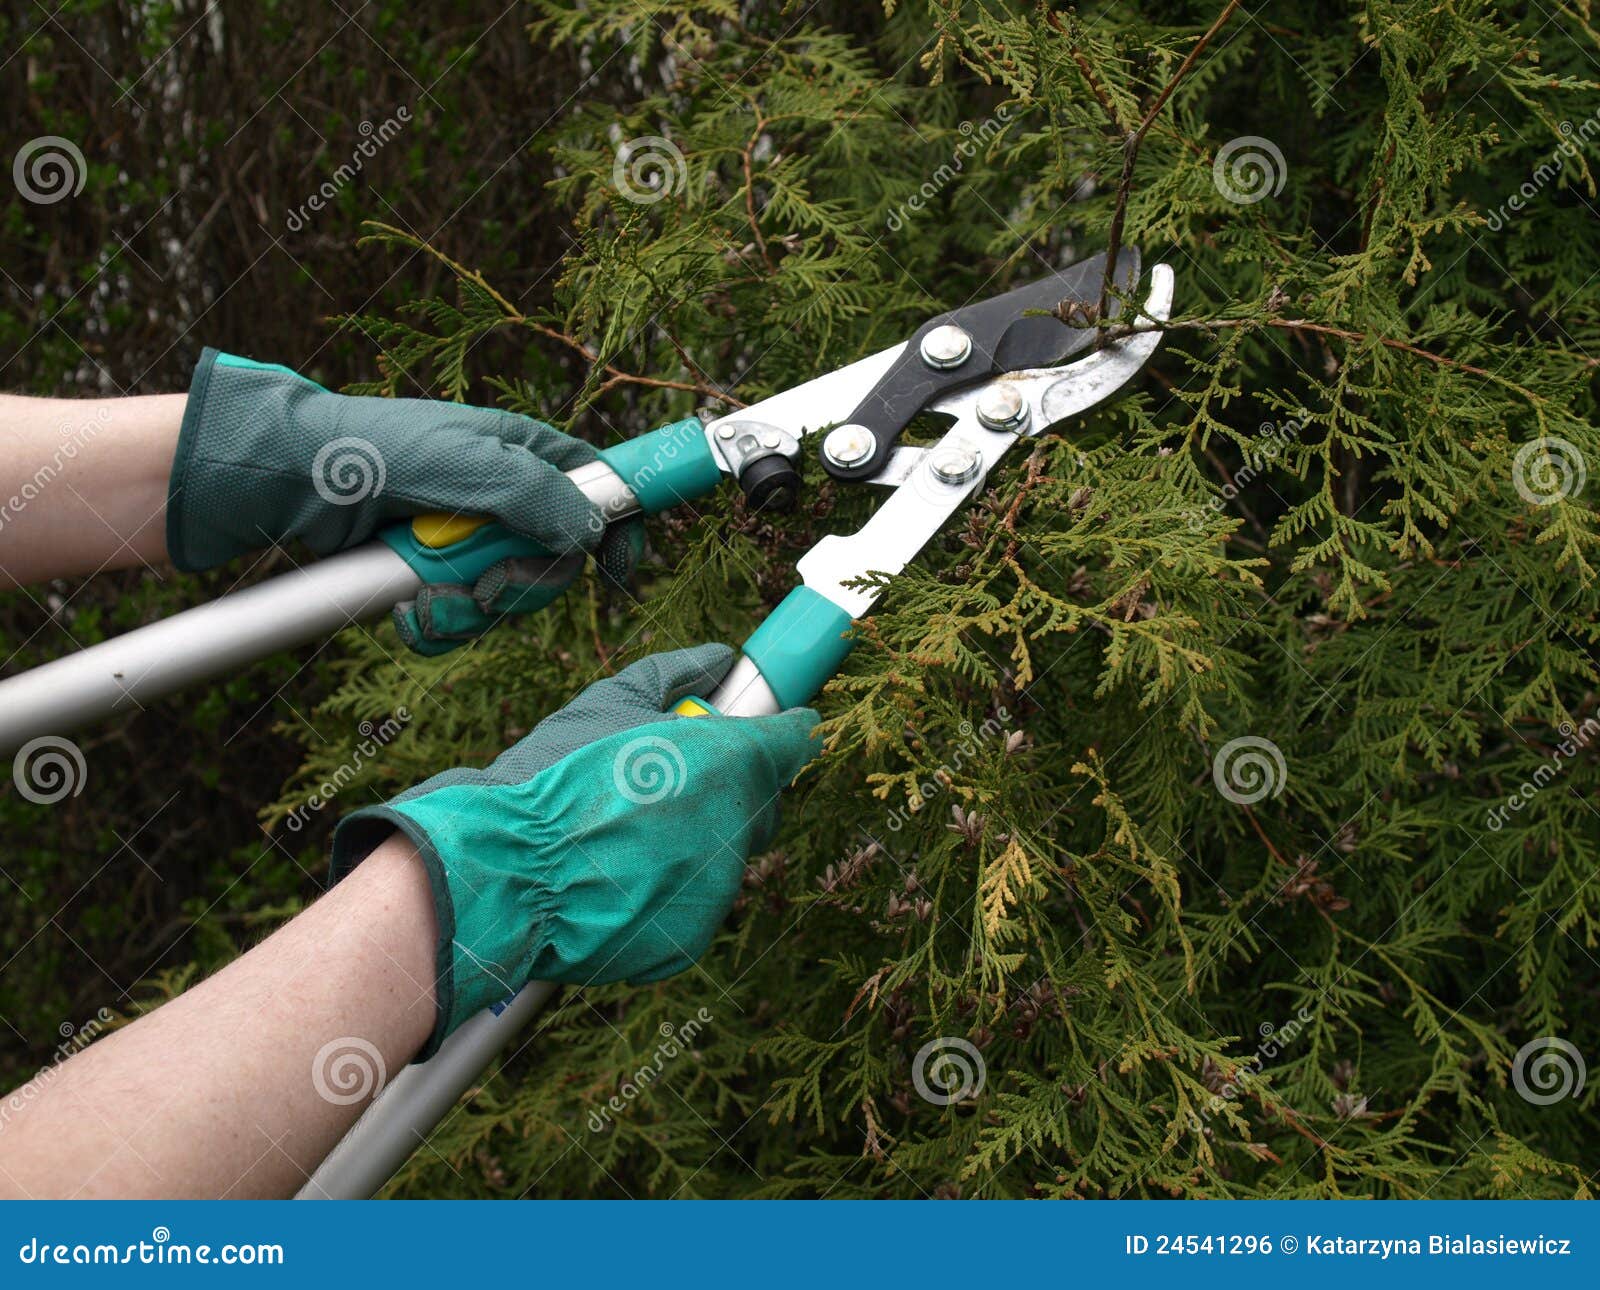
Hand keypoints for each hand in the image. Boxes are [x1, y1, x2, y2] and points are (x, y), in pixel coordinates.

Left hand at [166, 348, 642, 652]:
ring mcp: (465, 540)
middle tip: (485, 587)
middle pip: (554, 563)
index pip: (598, 490)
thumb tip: (592, 532)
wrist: (286, 482)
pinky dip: (435, 626)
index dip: (619, 528)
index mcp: (521, 455)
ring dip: (468, 612)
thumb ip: (535, 495)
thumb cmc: (370, 450)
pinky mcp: (430, 576)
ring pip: (505, 600)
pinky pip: (459, 619)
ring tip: (425, 600)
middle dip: (520, 588)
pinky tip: (406, 611)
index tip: (623, 568)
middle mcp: (501, 498)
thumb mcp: (463, 462)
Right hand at [329, 643, 819, 1053]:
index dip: (773, 734)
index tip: (757, 730)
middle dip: (730, 792)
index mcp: (730, 762)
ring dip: (690, 844)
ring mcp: (717, 890)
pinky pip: (692, 906)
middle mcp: (737, 828)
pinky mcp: (691, 939)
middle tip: (668, 783)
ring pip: (724, 859)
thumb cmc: (552, 776)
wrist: (504, 868)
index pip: (792, 743)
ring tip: (621, 834)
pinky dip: (663, 893)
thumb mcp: (610, 702)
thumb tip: (721, 658)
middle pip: (762, 807)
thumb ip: (676, 673)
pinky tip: (614, 876)